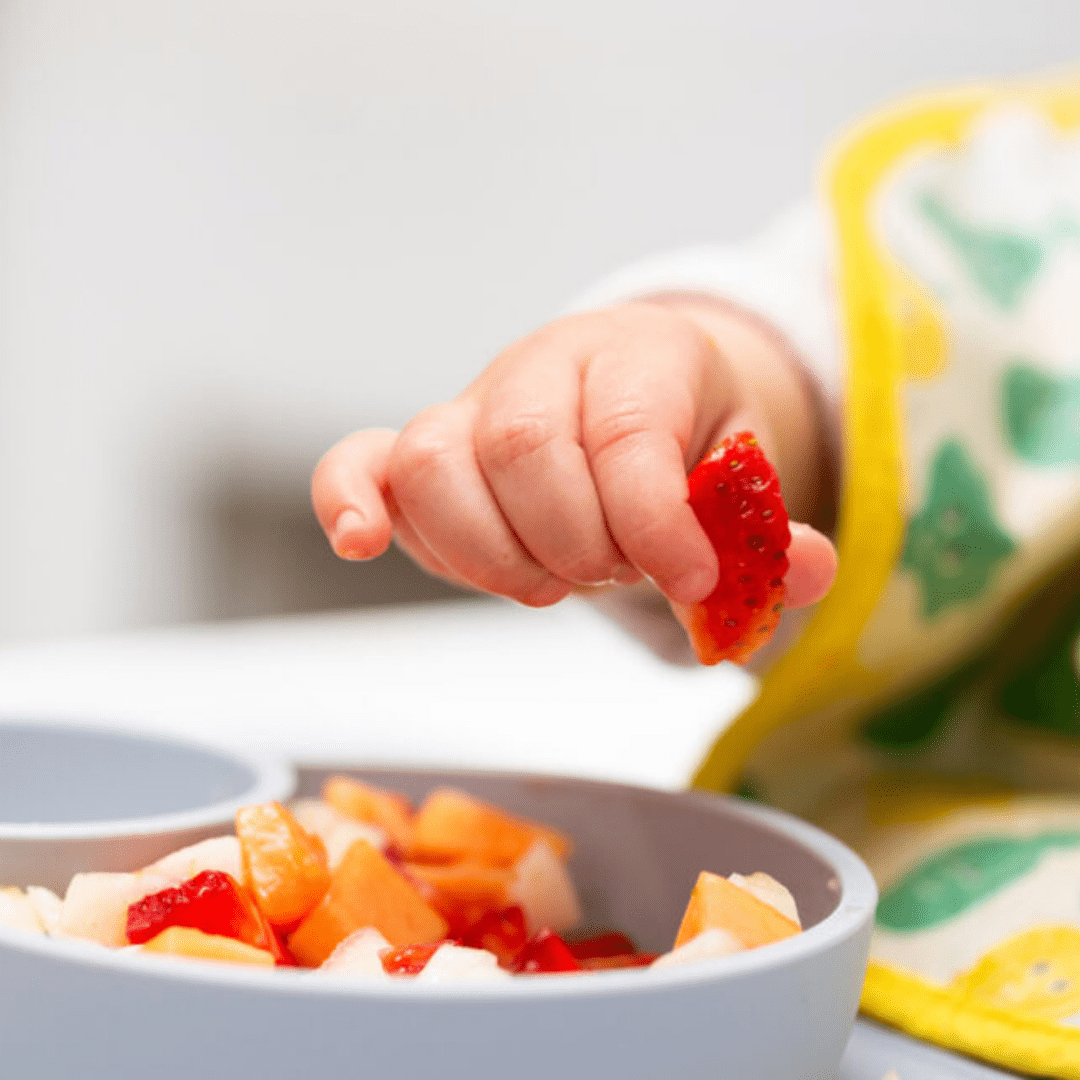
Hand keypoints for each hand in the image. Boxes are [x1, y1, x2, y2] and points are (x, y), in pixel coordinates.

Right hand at [311, 299, 835, 612]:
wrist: (630, 397)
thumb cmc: (688, 443)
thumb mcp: (747, 478)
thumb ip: (770, 530)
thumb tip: (806, 571)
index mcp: (642, 354)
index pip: (627, 432)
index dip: (653, 522)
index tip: (690, 581)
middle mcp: (545, 363)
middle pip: (525, 449)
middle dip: (576, 542)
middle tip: (614, 572)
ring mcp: (472, 404)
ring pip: (437, 463)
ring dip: (493, 552)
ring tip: (548, 582)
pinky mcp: (420, 449)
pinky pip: (359, 461)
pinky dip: (349, 502)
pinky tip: (362, 544)